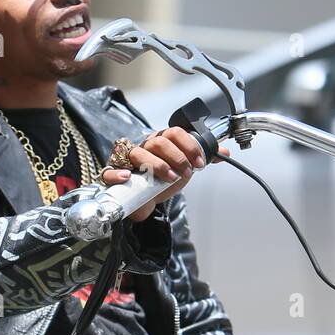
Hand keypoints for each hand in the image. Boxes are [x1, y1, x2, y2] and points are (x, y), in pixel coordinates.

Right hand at [100, 127, 229, 222]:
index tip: (199, 163)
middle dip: (178, 157)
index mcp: (161, 142)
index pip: (174, 132)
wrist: (146, 201)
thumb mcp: (184, 169)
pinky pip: (110, 171)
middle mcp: (144, 147)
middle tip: (187, 172)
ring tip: (170, 179)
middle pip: (159, 141)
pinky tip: (128, 177)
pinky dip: (118, 173)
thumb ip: (201, 158)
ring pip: (139, 153)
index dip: (189, 146)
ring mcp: (128, 161)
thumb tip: (223, 152)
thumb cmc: (162, 181)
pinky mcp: (115, 176)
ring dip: (158, 165)